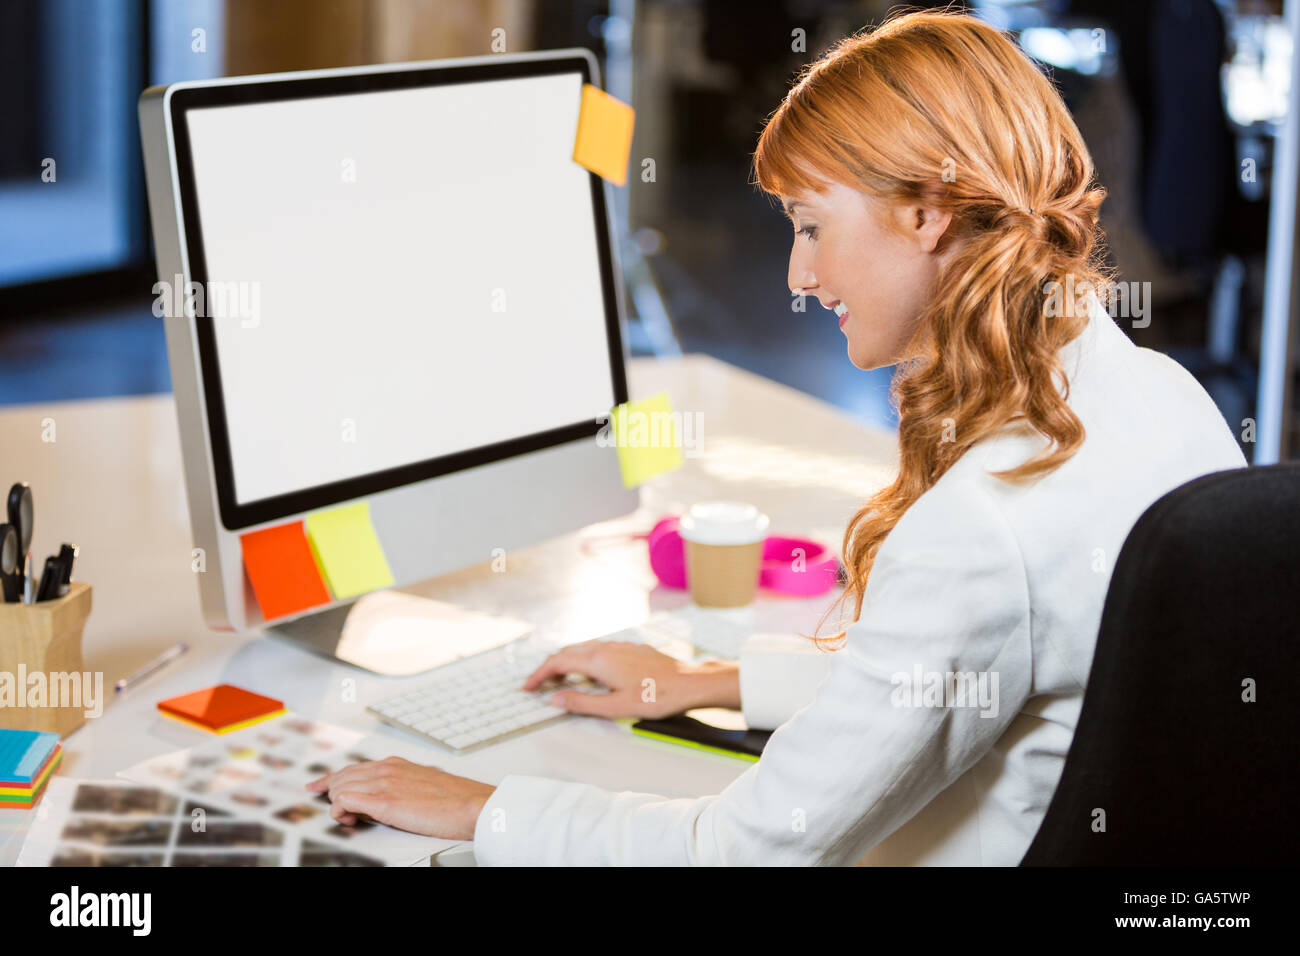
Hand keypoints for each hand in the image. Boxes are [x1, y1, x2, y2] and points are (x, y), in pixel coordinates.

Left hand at [305, 756, 494, 840]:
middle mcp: (387, 769)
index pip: (354, 768)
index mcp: (396, 765)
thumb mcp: (423, 786)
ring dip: (338, 805)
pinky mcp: (384, 802)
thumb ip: (401, 788)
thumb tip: (384, 801)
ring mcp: (384, 783)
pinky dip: (340, 812)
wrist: (472, 805)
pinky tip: (349, 820)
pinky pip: (344, 801)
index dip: (332, 778)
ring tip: (350, 820)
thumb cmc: (455, 801)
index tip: (319, 785)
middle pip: (342, 776)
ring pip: (339, 788)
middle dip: (331, 792)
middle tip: (333, 807)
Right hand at [522, 640, 740, 718]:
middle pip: (568, 652)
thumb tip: (556, 699)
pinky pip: (600, 649)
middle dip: (549, 667)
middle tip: (539, 685)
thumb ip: (582, 703)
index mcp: (599, 660)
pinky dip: (585, 659)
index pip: (558, 662)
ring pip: (584, 649)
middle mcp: (607, 647)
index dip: (539, 675)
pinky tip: (591, 673)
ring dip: (567, 662)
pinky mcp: (632, 649)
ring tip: (561, 680)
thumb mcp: (615, 707)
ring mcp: (621, 646)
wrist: (689, 683)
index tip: (528, 687)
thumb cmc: (657, 697)